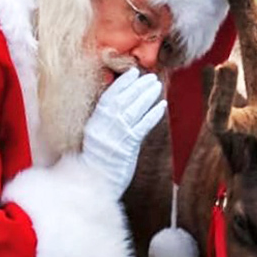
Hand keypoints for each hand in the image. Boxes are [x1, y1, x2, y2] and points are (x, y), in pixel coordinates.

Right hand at [79, 67, 165, 197]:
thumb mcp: (97, 139)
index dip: (122, 83)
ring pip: (134, 110)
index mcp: (94, 122)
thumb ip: (106, 122)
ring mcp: (115, 136)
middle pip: (124, 100)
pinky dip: (153, 115)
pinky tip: (162, 106)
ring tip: (157, 86)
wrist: (97, 184)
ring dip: (147, 96)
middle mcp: (104, 126)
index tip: (132, 72)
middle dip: (138, 86)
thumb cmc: (98, 163)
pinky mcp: (127, 147)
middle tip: (151, 77)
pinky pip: (142, 127)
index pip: (109, 97)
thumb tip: (122, 105)